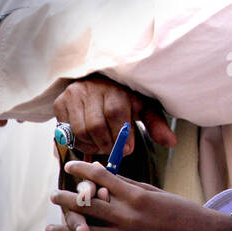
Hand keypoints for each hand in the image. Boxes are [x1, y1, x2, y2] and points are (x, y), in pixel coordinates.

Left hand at [36, 160, 231, 230]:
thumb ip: (130, 188)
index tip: (69, 166)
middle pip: (89, 205)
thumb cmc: (181, 211)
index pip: (102, 178)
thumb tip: (107, 177)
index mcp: (136, 196)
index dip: (83, 170)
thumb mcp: (156, 193)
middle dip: (67, 199)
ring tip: (48, 229)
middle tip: (53, 195)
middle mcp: (129, 216)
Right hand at [53, 75, 176, 158]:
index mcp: (115, 88)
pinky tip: (89, 140)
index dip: (121, 136)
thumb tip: (171, 143)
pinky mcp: (59, 103)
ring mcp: (72, 95)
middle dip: (106, 144)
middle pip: (95, 126)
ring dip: (92, 145)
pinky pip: (66, 132)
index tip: (127, 149)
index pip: (115, 114)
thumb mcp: (144, 108)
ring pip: (79, 131)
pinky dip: (78, 143)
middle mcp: (91, 88)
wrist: (100, 81)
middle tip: (113, 150)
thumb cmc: (125, 98)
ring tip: (102, 145)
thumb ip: (156, 125)